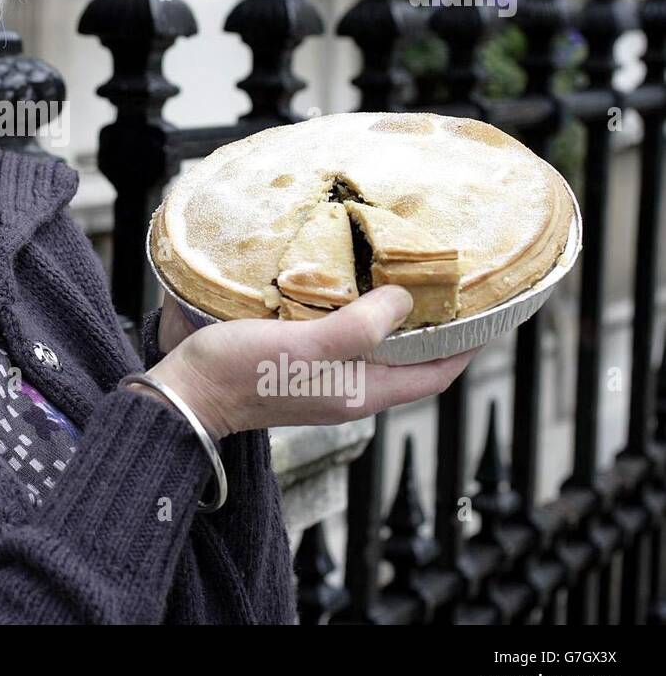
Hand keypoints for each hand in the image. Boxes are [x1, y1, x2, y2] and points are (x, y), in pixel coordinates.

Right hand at [141, 285, 481, 439]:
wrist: (187, 395)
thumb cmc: (242, 373)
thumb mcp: (307, 346)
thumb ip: (359, 327)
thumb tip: (406, 301)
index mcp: (361, 392)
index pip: (436, 374)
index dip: (468, 346)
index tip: (489, 311)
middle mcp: (350, 392)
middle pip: (411, 362)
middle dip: (436, 328)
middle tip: (447, 284)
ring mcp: (324, 383)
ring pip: (379, 352)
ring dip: (397, 321)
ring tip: (404, 279)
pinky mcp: (299, 370)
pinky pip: (347, 344)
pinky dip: (361, 319)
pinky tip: (347, 292)